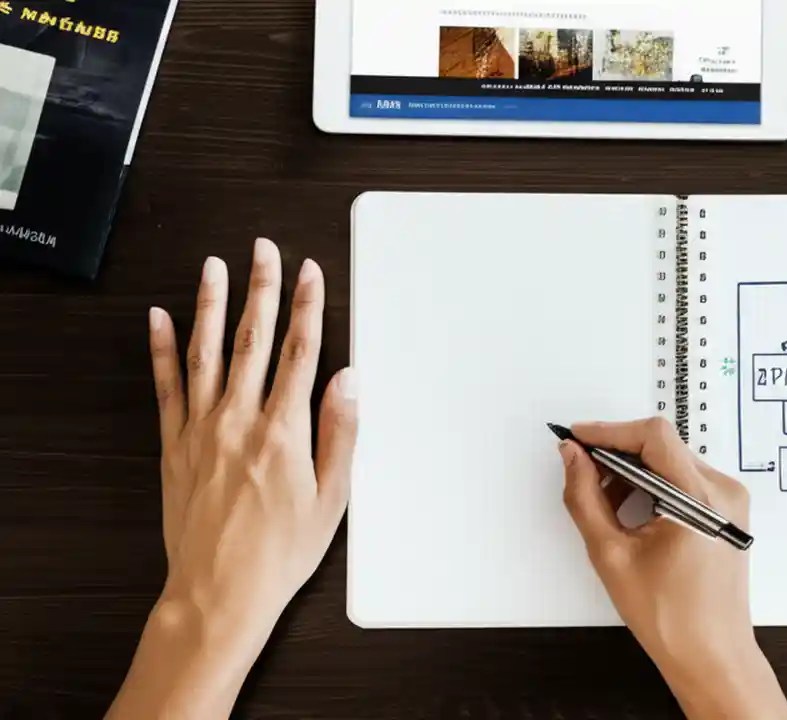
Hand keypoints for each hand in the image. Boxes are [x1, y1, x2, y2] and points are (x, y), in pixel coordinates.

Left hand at [109, 238, 355, 718]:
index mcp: (284, 431)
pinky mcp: (175, 445)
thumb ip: (341, 435)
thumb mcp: (332, 499)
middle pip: (253, 339)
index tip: (309, 273)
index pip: (300, 352)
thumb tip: (348, 382)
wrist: (220, 591)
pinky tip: (160, 320)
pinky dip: (163, 350)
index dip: (307, 306)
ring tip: (214, 267)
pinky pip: (167, 387)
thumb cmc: (280, 552)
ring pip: (206, 352)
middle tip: (263, 249)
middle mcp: (240, 420)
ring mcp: (202, 430)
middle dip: (261, 289)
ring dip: (211, 304)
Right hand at [559, 418, 786, 719]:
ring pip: (672, 462)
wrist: (712, 655)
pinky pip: (685, 481)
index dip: (609, 431)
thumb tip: (571, 456)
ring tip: (604, 500)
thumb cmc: (668, 616)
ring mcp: (730, 501)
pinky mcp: (727, 512)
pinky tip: (630, 511)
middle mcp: (723, 491)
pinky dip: (654, 486)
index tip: (577, 438)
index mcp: (700, 498)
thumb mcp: (611, 555)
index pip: (653, 436)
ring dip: (634, 471)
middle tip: (582, 471)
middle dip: (618, 453)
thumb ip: (585, 498)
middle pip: (663, 445)